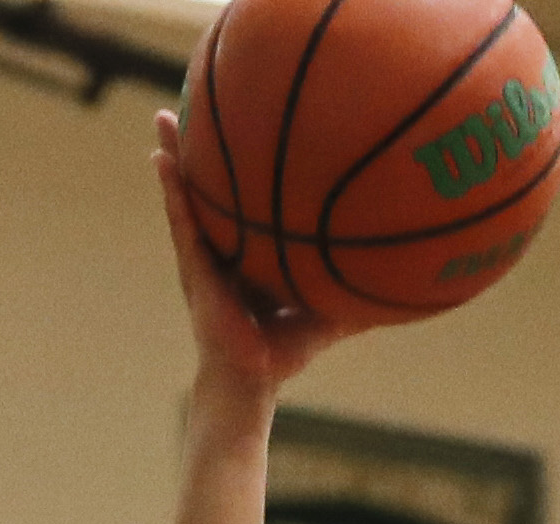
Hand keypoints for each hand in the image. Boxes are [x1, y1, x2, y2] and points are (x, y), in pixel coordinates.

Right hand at [152, 112, 353, 398]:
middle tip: (203, 103)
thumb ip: (351, 293)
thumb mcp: (323, 315)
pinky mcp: (193, 270)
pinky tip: (161, 159)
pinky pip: (181, 222)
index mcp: (250, 255)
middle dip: (207, 149)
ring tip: (166, 116)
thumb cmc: (283, 355)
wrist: (251, 384)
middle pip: (215, 190)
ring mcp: (204, 258)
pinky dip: (172, 190)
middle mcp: (224, 250)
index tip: (253, 128)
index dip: (248, 170)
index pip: (248, 204)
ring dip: (176, 156)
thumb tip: (399, 285)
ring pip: (188, 197)